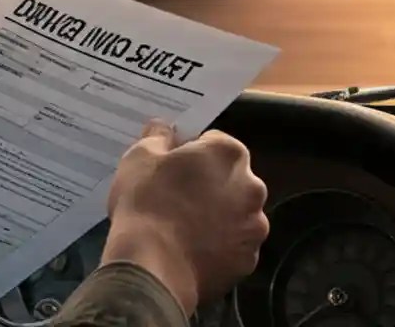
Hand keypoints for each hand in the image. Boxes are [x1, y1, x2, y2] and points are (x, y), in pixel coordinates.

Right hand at [102, 120, 268, 314]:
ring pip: (236, 215)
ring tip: (184, 230)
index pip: (213, 143)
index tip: (172, 169)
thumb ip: (157, 137)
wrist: (152, 266)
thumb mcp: (140, 157)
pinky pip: (233, 247)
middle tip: (177, 200)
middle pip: (230, 179)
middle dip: (210, 186)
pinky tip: (193, 252)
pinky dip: (219, 248)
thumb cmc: (146, 202)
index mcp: (229, 154)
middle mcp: (252, 186)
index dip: (190, 154)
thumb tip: (163, 128)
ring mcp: (254, 227)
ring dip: (218, 217)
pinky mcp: (248, 260)